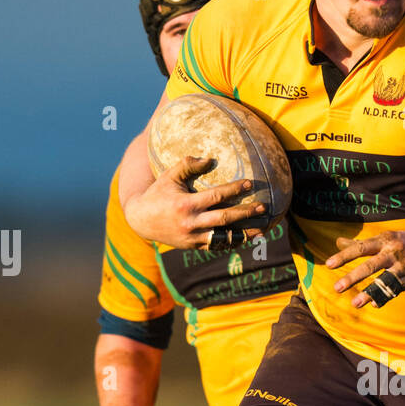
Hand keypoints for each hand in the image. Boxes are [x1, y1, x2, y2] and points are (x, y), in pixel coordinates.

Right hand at [124, 156, 268, 248]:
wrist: (140, 221)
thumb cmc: (157, 194)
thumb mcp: (169, 176)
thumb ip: (187, 165)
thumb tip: (209, 159)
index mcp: (186, 205)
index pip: (216, 196)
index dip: (234, 189)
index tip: (250, 183)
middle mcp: (191, 223)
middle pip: (225, 218)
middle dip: (246, 213)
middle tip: (263, 207)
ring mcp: (193, 238)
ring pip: (224, 237)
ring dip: (245, 234)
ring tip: (263, 229)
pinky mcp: (193, 247)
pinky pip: (217, 246)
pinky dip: (232, 242)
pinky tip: (247, 238)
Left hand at [326, 229, 404, 307]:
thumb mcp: (388, 238)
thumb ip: (362, 243)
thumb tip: (338, 241)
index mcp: (385, 240)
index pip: (361, 248)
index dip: (344, 256)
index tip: (329, 264)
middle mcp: (394, 251)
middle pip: (369, 265)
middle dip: (352, 277)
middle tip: (337, 288)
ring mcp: (404, 266)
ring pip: (383, 280)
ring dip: (369, 293)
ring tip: (355, 303)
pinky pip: (397, 290)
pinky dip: (385, 297)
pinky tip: (375, 305)